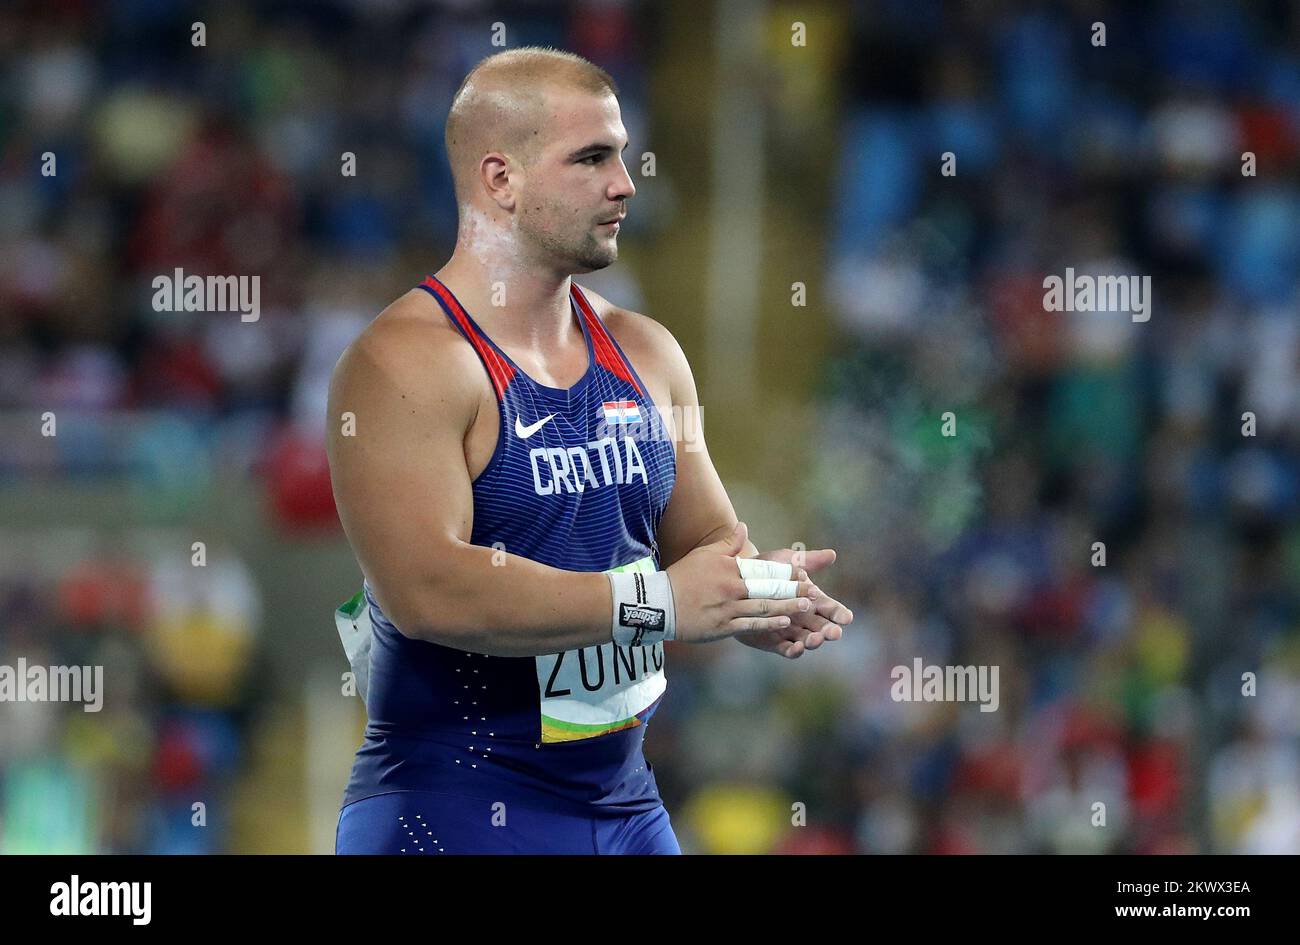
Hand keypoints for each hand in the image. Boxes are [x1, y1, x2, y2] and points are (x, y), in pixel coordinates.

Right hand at [665, 522, 817, 643]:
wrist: (659, 604)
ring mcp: (728, 609)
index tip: (804, 574)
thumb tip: (744, 526)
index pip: (764, 570)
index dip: (786, 573)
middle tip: (814, 592)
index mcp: (730, 570)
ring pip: (763, 607)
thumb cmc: (683, 577)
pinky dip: (769, 624)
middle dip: (793, 590)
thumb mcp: (705, 554)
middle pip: (768, 588)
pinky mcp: (723, 627)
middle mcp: (732, 588)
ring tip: (806, 606)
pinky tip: (784, 623)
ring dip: (787, 606)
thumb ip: (728, 542)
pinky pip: (750, 625)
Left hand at [734, 545, 852, 658]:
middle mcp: (803, 618)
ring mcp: (789, 631)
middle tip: (834, 633)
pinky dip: (794, 651)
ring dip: (813, 642)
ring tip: (815, 639)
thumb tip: (832, 554)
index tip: (846, 617)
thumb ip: (808, 560)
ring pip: (806, 640)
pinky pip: (786, 649)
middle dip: (829, 631)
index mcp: (810, 600)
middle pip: (822, 628)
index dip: (839, 614)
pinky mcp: (773, 642)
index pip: (830, 609)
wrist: (736, 581)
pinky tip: (797, 648)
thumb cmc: (765, 569)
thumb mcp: (786, 562)